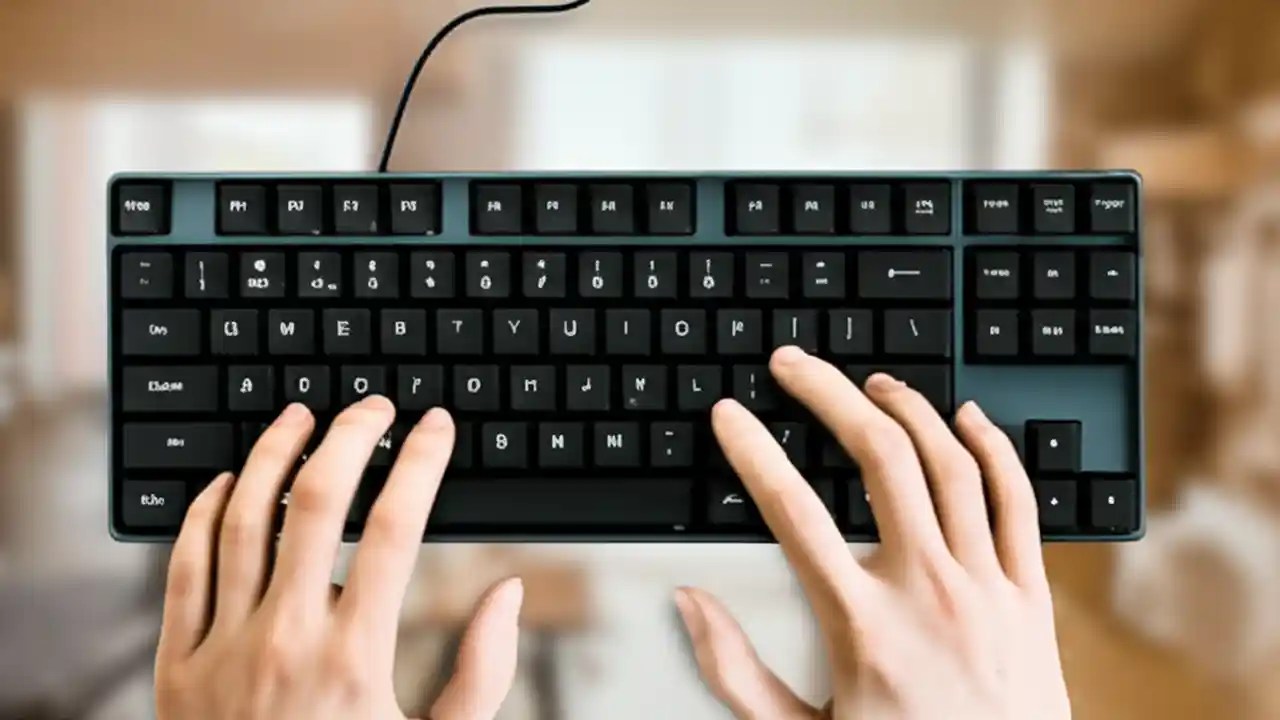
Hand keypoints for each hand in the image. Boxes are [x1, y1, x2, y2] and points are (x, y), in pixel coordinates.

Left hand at [154, 398, 521, 719]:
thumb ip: (482, 673)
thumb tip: (508, 595)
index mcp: (355, 656)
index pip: (393, 526)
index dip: (420, 462)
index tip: (435, 427)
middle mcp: (285, 638)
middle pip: (316, 501)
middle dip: (350, 436)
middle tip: (371, 406)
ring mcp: (222, 649)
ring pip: (242, 519)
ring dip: (271, 456)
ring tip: (297, 418)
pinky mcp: (175, 667)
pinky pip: (181, 569)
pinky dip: (199, 515)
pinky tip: (222, 484)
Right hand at [676, 347, 1070, 719]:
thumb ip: (735, 672)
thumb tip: (689, 602)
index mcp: (862, 627)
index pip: (793, 512)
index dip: (753, 452)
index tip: (730, 416)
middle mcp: (928, 592)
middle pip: (879, 459)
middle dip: (828, 395)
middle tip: (793, 365)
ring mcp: (986, 588)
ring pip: (951, 464)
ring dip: (907, 408)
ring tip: (870, 382)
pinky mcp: (1030, 597)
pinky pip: (1017, 501)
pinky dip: (995, 449)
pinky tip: (968, 417)